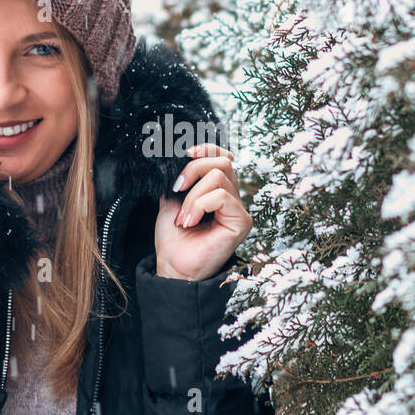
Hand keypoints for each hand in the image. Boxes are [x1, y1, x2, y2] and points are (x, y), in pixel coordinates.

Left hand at [155, 143, 251, 281]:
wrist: (173, 265)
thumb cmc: (174, 237)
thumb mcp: (172, 199)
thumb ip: (180, 178)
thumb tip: (178, 157)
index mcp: (219, 190)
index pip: (224, 156)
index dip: (207, 149)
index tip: (186, 154)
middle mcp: (233, 197)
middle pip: (223, 161)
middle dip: (194, 170)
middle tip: (177, 189)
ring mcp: (240, 209)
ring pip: (220, 177)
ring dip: (193, 195)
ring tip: (183, 217)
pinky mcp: (242, 222)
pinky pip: (222, 196)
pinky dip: (200, 205)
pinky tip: (191, 222)